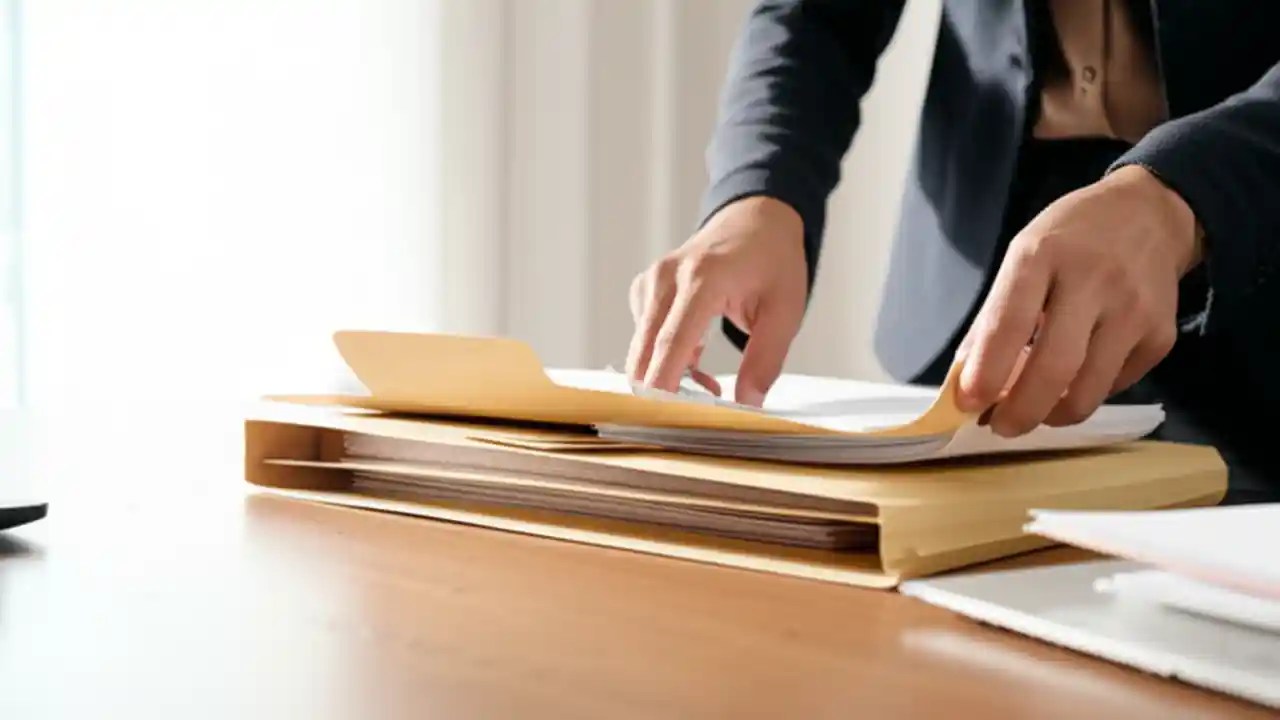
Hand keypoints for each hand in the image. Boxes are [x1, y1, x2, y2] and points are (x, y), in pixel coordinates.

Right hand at [627, 195, 807, 405]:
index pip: (672, 342)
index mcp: (704, 278)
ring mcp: (650, 281)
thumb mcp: (785, 311)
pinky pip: (644, 339)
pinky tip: (694, 359)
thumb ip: (765, 361)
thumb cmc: (772, 261)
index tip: (664, 419)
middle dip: (662, 391)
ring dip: (668, 376)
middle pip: (645, 350)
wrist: (755, 219)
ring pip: (642, 350)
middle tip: (698, 412)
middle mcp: (667, 277)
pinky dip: (664, 359)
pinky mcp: (644, 290)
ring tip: (709, 380)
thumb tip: (746, 406)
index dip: (663, 385)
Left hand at [955, 165, 1201, 435]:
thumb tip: (966, 383)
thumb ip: (993, 317)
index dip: (985, 372)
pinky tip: (1075, 377)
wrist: (1149, 214)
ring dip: (1053, 414)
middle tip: (1001, 426)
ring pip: (1088, 391)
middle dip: (1021, 411)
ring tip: (1034, 411)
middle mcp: (1093, 280)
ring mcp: (1133, 310)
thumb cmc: (1070, 239)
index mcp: (1042, 255)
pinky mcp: (1161, 335)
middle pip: (1054, 368)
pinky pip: (1114, 386)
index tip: (967, 404)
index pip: (1008, 324)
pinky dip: (1086, 393)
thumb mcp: (1022, 256)